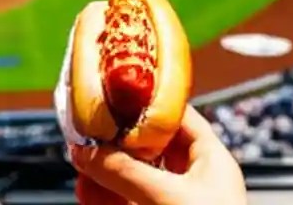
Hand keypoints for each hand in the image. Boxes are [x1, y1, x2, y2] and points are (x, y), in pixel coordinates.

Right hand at [69, 106, 247, 204]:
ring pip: (134, 179)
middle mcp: (196, 181)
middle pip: (149, 149)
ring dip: (104, 173)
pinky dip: (106, 199)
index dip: (144, 104)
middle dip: (114, 143)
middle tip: (87, 137)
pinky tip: (87, 195)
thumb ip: (123, 172)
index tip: (112, 97)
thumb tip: (87, 151)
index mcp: (212, 162)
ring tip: (80, 168)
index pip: (177, 117)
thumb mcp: (165, 198)